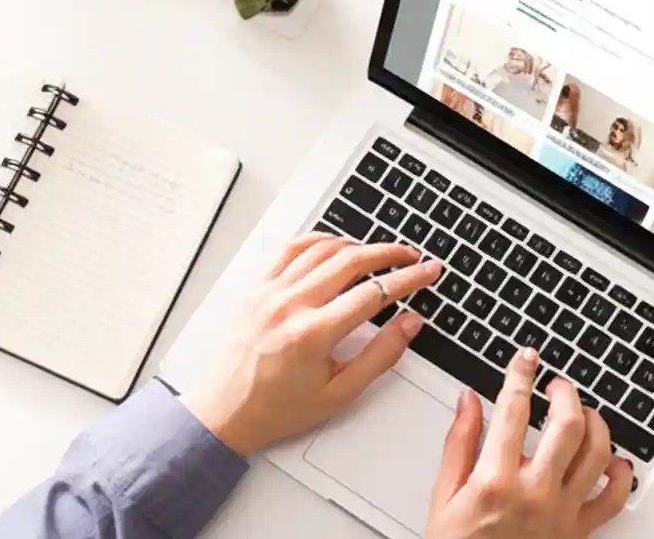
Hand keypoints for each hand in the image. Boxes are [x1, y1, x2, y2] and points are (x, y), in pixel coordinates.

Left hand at [183, 233, 442, 455]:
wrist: (225, 413)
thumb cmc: (278, 408)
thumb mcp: (339, 394)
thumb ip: (380, 356)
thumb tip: (409, 324)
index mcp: (312, 334)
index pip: (373, 293)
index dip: (408, 278)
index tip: (428, 271)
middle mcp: (290, 306)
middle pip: (351, 261)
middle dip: (389, 253)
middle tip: (412, 256)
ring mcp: (270, 293)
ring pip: (322, 249)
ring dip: (357, 244)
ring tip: (380, 252)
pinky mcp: (257, 288)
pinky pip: (291, 249)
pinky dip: (319, 241)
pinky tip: (335, 245)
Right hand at [426, 348, 632, 538]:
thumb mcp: (443, 497)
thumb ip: (460, 444)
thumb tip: (469, 401)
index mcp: (495, 481)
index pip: (513, 410)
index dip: (520, 375)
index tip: (525, 359)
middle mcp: (534, 494)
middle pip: (567, 425)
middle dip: (566, 393)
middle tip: (558, 384)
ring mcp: (561, 514)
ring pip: (597, 453)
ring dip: (595, 423)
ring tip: (584, 413)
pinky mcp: (578, 533)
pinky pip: (614, 499)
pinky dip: (621, 474)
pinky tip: (614, 459)